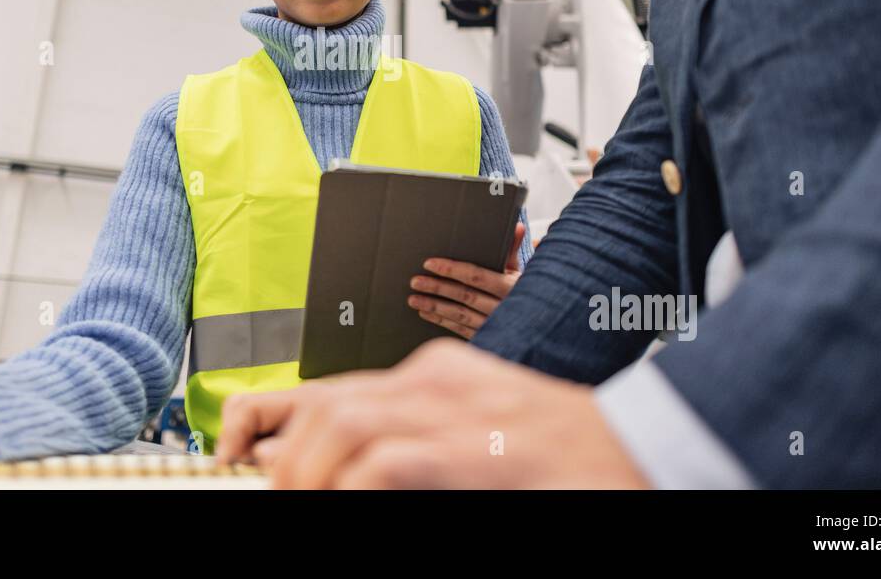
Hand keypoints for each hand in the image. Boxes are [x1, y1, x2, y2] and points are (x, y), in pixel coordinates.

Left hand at [216, 339, 650, 488]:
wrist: (646, 450)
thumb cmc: (561, 457)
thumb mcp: (471, 438)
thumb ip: (405, 444)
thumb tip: (326, 472)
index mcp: (433, 378)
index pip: (327, 388)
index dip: (264, 420)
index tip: (234, 454)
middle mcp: (437, 382)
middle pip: (322, 401)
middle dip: (278, 453)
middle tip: (268, 492)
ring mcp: (459, 411)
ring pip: (343, 423)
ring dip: (306, 472)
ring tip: (300, 502)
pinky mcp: (479, 450)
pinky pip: (389, 462)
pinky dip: (355, 487)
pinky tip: (347, 501)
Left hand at [408, 222, 525, 337]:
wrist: (536, 322)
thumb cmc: (525, 291)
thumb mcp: (521, 270)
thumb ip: (513, 250)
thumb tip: (517, 226)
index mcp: (510, 287)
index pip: (476, 276)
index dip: (451, 269)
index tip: (430, 263)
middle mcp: (501, 307)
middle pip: (464, 295)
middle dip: (437, 287)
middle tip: (415, 281)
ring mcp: (493, 324)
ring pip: (459, 314)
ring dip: (434, 306)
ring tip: (414, 299)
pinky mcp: (486, 336)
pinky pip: (461, 328)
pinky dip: (442, 321)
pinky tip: (426, 313)